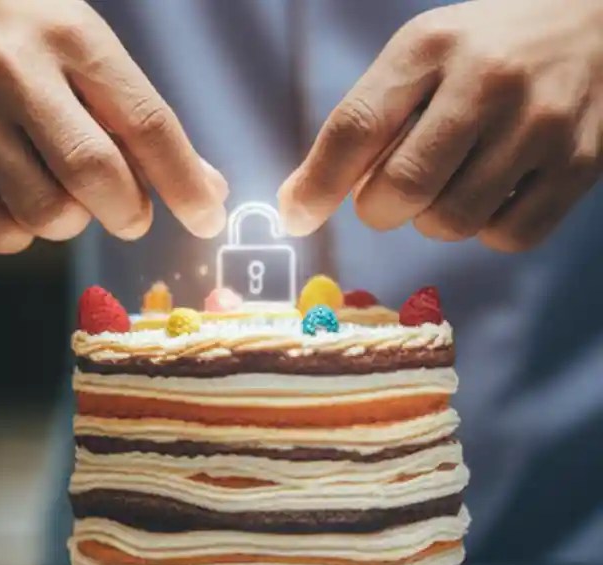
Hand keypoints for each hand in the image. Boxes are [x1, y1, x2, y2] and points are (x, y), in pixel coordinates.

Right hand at [0, 0, 228, 252]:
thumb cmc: (25, 31)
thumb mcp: (88, 45)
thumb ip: (140, 115)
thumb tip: (204, 193)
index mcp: (71, 38)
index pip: (145, 122)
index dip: (183, 182)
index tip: (207, 218)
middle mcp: (16, 75)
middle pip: (93, 175)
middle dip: (129, 213)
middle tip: (130, 213)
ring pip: (44, 214)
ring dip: (72, 223)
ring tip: (65, 195)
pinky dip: (21, 235)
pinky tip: (22, 204)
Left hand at [279, 0, 602, 250]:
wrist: (593, 23)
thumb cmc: (482, 51)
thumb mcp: (419, 57)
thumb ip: (363, 121)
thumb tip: (299, 202)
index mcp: (431, 47)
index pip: (357, 126)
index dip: (318, 184)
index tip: (296, 218)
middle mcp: (488, 80)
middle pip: (404, 187)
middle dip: (380, 209)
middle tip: (390, 195)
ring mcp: (541, 123)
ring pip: (452, 221)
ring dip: (434, 219)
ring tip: (451, 182)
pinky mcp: (582, 162)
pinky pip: (508, 236)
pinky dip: (488, 229)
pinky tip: (494, 192)